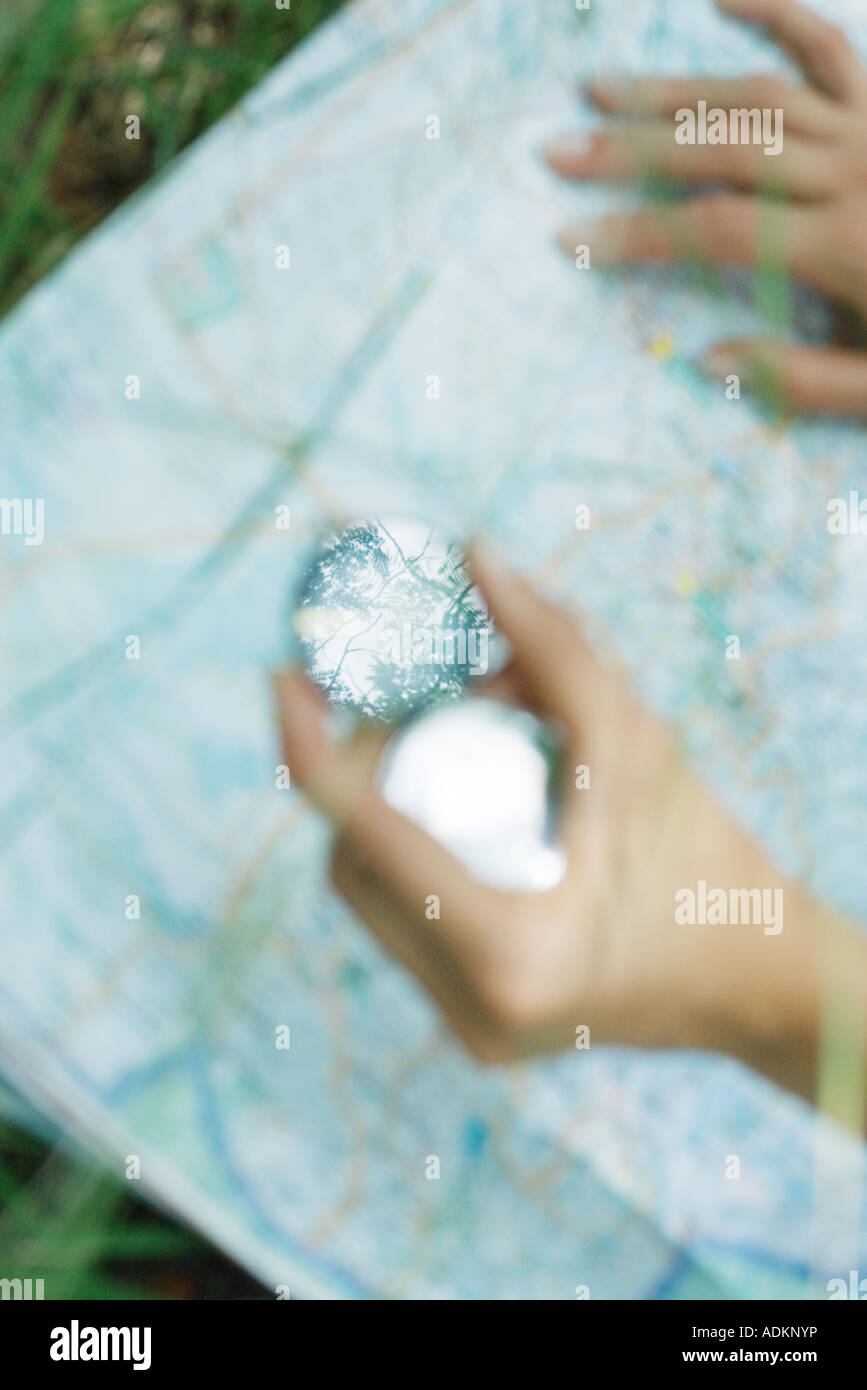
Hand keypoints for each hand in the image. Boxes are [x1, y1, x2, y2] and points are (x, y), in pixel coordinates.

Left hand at [273, 543, 838, 1097]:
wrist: (756, 979)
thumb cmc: (707, 857)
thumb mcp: (635, 741)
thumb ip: (553, 647)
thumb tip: (476, 558)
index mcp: (506, 948)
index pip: (364, 831)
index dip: (309, 745)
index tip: (284, 676)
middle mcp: (470, 1007)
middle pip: (353, 866)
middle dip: (357, 776)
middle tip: (395, 709)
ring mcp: (468, 1029)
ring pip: (373, 901)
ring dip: (382, 818)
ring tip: (440, 755)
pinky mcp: (475, 1029)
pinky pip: (409, 929)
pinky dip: (416, 861)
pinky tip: (458, 815)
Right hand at [545, 0, 866, 416]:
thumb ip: (799, 381)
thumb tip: (708, 357)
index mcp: (845, 247)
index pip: (716, 229)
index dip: (636, 231)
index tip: (569, 238)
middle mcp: (853, 172)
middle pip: (723, 146)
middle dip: (632, 149)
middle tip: (558, 152)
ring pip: (760, 92)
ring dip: (675, 88)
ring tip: (598, 90)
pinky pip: (832, 46)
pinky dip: (779, 13)